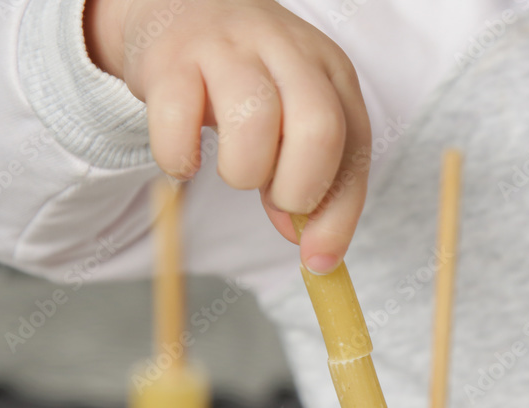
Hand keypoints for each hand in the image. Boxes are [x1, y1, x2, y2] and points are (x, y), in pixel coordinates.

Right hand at [84, 0, 371, 273]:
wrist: (178, 8)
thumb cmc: (247, 79)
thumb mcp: (292, 118)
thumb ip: (306, 178)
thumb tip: (310, 247)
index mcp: (330, 72)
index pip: (355, 148)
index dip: (339, 214)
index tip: (319, 261)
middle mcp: (288, 52)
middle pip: (318, 127)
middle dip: (297, 188)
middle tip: (272, 197)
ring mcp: (230, 49)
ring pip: (254, 121)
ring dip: (243, 172)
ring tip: (234, 171)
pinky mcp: (173, 58)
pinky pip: (179, 122)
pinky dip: (179, 158)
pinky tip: (182, 161)